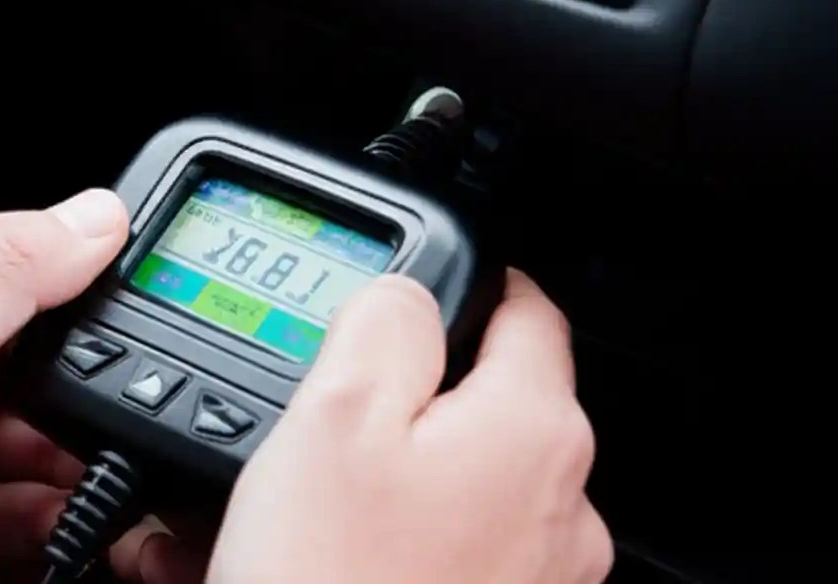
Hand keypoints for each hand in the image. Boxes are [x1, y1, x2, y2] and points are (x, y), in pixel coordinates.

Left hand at [0, 189, 203, 582]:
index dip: (108, 274)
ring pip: (46, 439)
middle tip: (134, 419)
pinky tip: (64, 530)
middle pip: (55, 357)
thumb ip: (7, 277)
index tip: (168, 304)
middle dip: (101, 391)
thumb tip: (95, 214)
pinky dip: (51, 521)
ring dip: (80, 465)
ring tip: (102, 488)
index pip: (39, 253)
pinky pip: (20, 507)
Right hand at [209, 270, 613, 583]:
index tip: (425, 284)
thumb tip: (405, 294)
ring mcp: (536, 573)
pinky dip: (384, 534)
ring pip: (453, 480)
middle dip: (399, 393)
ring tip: (281, 496)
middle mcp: (556, 503)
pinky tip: (308, 550)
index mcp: (530, 430)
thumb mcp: (335, 416)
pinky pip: (445, 546)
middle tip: (315, 406)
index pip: (525, 310)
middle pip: (483, 400)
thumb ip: (384, 322)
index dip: (467, 282)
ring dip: (378, 472)